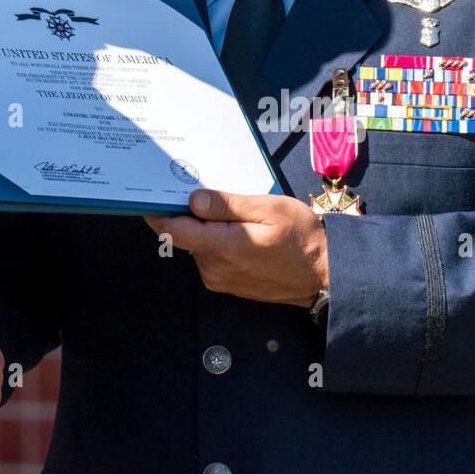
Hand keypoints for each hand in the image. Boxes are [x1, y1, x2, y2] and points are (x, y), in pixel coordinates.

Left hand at [143, 190, 328, 306]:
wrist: (325, 275)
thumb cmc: (301, 237)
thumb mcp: (267, 209)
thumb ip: (227, 206)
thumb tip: (192, 201)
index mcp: (222, 247)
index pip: (173, 230)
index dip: (157, 212)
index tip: (149, 195)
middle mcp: (215, 268)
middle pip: (186, 235)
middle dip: (189, 214)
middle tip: (200, 189)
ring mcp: (221, 279)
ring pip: (199, 245)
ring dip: (207, 228)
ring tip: (232, 211)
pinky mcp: (228, 284)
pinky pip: (212, 257)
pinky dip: (217, 241)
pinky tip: (239, 230)